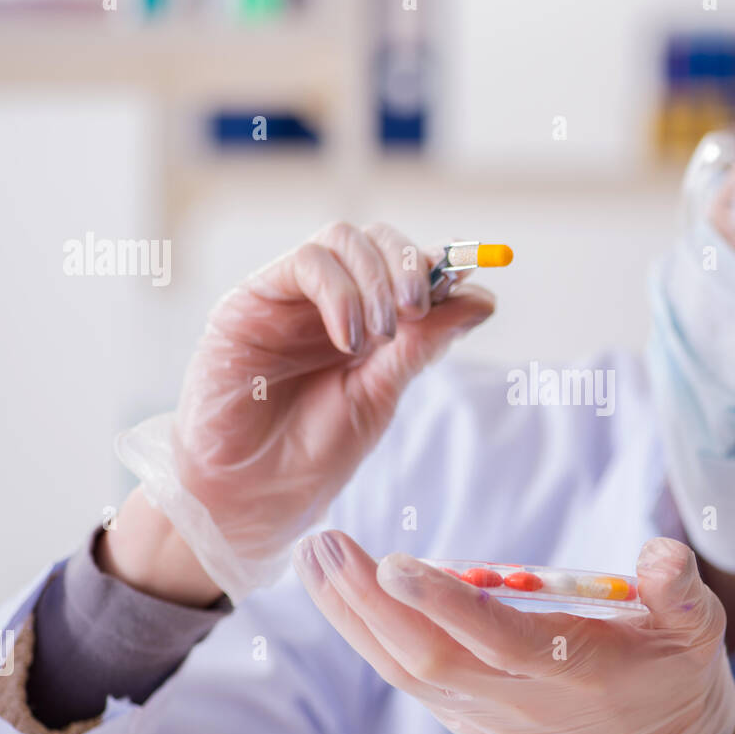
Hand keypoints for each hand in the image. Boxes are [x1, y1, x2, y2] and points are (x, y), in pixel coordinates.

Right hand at [110, 222, 494, 599]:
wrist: (251, 495)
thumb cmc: (311, 453)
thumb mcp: (382, 394)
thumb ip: (424, 344)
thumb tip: (483, 299)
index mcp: (367, 321)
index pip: (408, 266)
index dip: (442, 265)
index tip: (468, 283)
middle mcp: (330, 301)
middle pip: (378, 239)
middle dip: (410, 266)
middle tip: (419, 311)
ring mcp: (290, 297)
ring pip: (343, 238)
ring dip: (376, 280)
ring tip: (380, 337)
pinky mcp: (251, 300)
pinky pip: (306, 262)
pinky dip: (340, 293)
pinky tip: (348, 340)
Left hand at [292, 532, 734, 733]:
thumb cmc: (670, 672)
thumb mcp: (695, 629)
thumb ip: (679, 591)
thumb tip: (662, 555)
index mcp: (575, 673)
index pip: (498, 641)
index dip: (446, 606)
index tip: (395, 564)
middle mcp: (518, 701)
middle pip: (430, 659)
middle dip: (369, 605)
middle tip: (325, 545)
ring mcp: (486, 714)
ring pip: (406, 671)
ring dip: (352, 617)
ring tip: (315, 558)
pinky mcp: (468, 714)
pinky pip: (407, 676)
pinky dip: (366, 636)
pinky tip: (338, 593)